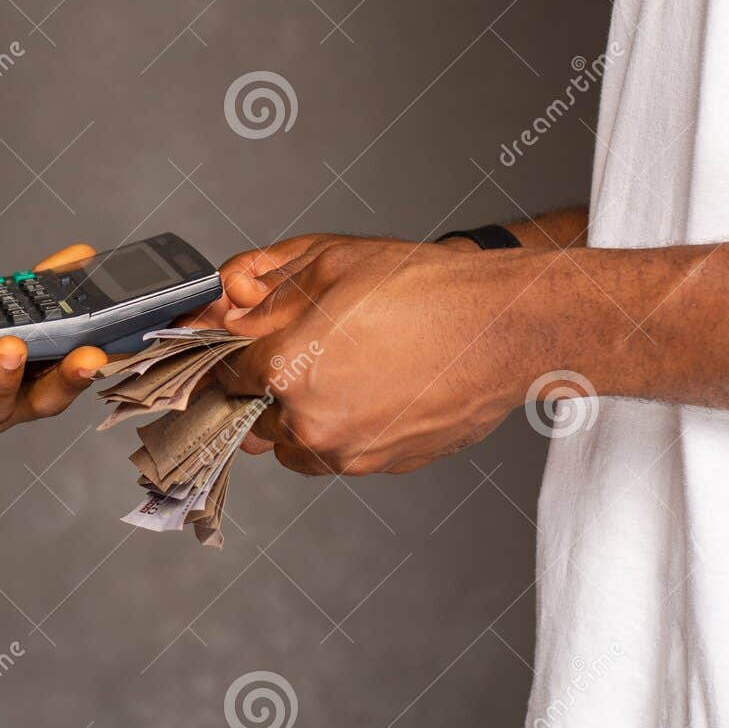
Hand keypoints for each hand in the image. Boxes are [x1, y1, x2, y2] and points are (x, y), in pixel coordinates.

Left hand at [209, 234, 541, 474]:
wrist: (502, 327)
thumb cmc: (426, 289)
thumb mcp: (328, 263)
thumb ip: (263, 291)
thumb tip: (227, 311)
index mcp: (286, 371)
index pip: (226, 373)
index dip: (231, 353)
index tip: (242, 344)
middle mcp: (311, 423)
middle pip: (254, 414)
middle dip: (264, 385)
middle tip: (298, 351)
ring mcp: (349, 452)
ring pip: (294, 443)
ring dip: (299, 414)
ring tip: (339, 369)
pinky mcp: (384, 464)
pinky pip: (339, 453)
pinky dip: (341, 428)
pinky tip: (371, 388)